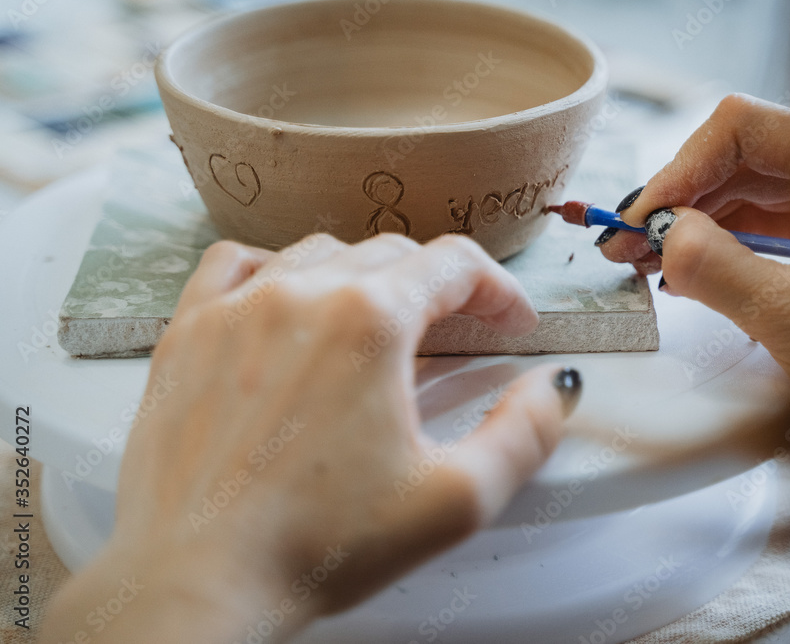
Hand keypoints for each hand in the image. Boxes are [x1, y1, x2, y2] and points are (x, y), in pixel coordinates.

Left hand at [42, 233, 580, 642]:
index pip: (455, 266)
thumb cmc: (317, 545)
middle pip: (393, 254)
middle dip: (440, 286)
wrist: (199, 581)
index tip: (511, 323)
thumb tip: (554, 387)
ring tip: (382, 322)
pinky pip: (235, 265)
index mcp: (371, 322)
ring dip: (366, 277)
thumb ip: (525, 433)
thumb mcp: (455, 500)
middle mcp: (301, 294)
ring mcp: (237, 307)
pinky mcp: (188, 333)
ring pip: (321, 253)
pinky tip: (289, 298)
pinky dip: (276, 269)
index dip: (499, 290)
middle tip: (460, 329)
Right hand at [599, 94, 789, 383]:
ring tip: (644, 263)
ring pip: (741, 190)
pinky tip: (683, 272)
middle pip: (735, 158)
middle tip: (626, 246)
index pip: (744, 128)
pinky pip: (756, 223)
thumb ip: (728, 276)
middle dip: (675, 199)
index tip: (642, 217)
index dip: (682, 166)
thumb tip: (666, 238)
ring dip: (687, 223)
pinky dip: (714, 243)